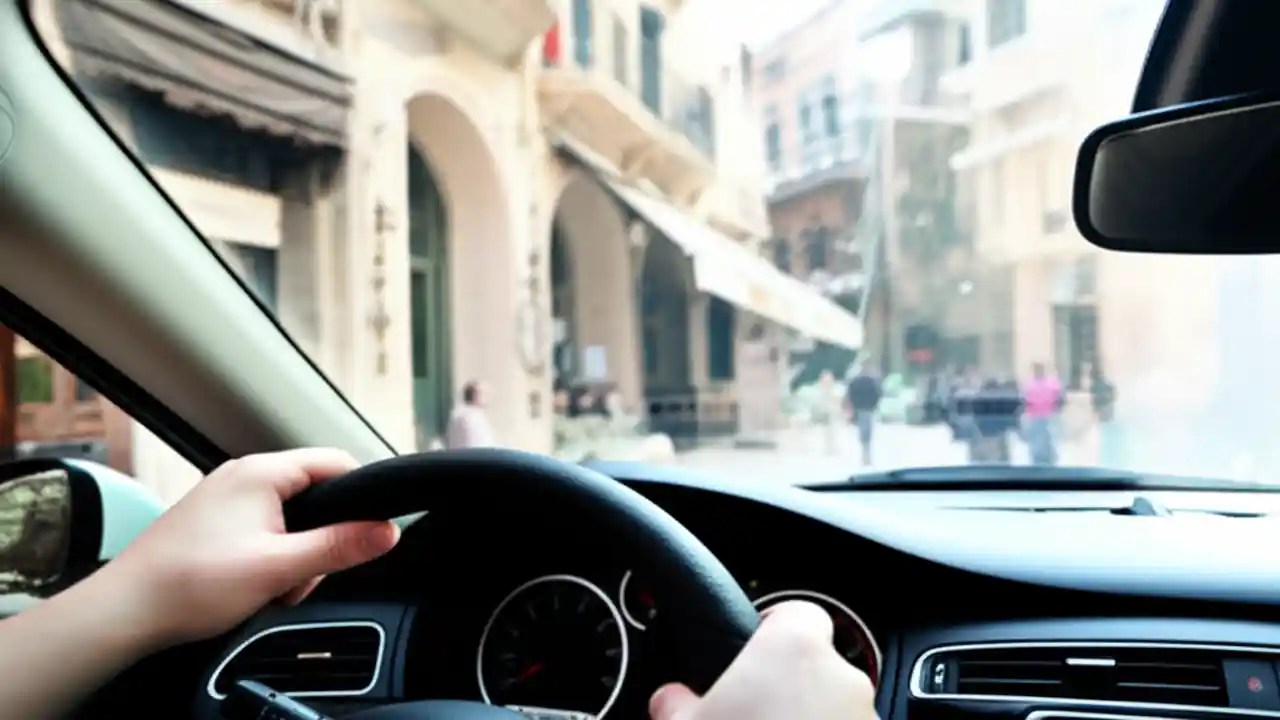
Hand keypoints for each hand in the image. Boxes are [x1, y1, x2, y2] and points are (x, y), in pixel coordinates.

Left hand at [104, 448, 399, 647]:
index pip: (337, 463)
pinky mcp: (215, 521)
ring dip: (293, 555)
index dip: (361, 497)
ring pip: (291, 518)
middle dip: (320, 540)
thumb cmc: (190, 584)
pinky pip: (265, 531)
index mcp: (262, 472)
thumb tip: (388, 530)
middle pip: (316, 495)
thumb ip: (339, 547)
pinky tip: (251, 584)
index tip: (367, 533)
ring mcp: (226, 497)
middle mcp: (244, 475)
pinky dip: (269, 558)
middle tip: (299, 576)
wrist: (124, 611)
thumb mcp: (279, 568)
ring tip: (269, 585)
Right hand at [649, 601, 876, 719]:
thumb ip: (674, 702)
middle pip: (812, 664)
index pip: (793, 610)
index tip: (748, 651)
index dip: (768, 628)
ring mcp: (866, 718)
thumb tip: (668, 700)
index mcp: (794, 648)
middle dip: (784, 687)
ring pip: (832, 707)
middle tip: (748, 715)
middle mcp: (841, 676)